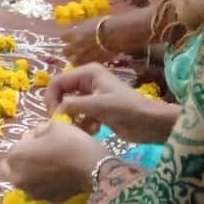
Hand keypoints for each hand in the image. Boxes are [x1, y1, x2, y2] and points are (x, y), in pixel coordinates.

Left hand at [0, 121, 107, 202]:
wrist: (94, 167)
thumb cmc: (71, 142)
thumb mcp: (52, 125)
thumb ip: (36, 131)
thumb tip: (34, 138)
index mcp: (15, 157)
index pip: (13, 148)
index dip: (25, 142)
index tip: (40, 139)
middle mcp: (18, 178)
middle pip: (10, 169)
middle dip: (19, 162)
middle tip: (38, 154)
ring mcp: (32, 193)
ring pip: (24, 181)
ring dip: (31, 174)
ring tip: (51, 165)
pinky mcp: (47, 201)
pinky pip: (40, 190)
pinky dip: (44, 184)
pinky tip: (59, 176)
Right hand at [47, 63, 179, 143]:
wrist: (151, 123)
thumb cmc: (127, 108)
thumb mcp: (98, 105)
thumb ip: (73, 105)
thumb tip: (55, 111)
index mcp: (87, 72)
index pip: (57, 81)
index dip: (52, 97)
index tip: (54, 115)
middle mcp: (87, 81)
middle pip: (61, 94)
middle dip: (61, 109)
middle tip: (64, 123)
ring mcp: (91, 96)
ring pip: (69, 107)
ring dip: (73, 119)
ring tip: (82, 128)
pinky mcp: (96, 110)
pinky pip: (79, 116)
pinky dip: (82, 124)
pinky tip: (93, 130)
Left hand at [62, 16, 113, 64]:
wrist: (114, 35)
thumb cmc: (103, 24)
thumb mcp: (88, 21)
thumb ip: (79, 27)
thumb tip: (75, 28)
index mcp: (72, 34)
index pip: (63, 37)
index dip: (67, 38)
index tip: (71, 37)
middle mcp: (74, 46)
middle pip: (65, 51)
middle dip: (69, 50)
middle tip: (75, 49)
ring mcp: (81, 56)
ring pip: (73, 61)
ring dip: (76, 59)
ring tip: (82, 56)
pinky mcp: (90, 63)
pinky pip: (84, 65)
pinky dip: (86, 63)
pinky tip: (91, 59)